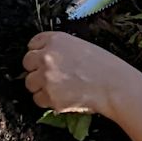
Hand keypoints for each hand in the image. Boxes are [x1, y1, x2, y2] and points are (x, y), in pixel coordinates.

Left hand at [23, 29, 140, 121]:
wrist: (114, 86)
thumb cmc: (104, 66)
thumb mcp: (80, 46)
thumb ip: (60, 49)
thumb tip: (47, 58)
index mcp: (56, 40)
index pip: (33, 43)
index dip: (38, 52)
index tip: (43, 59)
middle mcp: (47, 56)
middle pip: (27, 62)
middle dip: (36, 69)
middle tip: (49, 76)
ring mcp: (46, 77)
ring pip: (30, 83)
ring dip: (40, 86)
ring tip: (56, 88)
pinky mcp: (49, 96)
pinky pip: (38, 99)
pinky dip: (47, 101)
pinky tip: (61, 98)